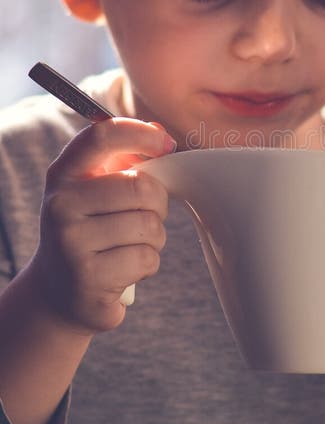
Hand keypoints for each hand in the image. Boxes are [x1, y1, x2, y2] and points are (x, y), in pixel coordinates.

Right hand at [29, 118, 174, 335]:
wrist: (58, 292)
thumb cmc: (91, 230)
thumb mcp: (96, 191)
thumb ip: (125, 160)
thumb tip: (160, 132)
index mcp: (64, 176)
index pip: (102, 137)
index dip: (141, 134)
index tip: (167, 144)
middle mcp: (61, 205)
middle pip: (141, 188)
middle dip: (158, 204)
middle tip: (146, 217)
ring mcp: (71, 243)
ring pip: (149, 226)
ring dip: (154, 238)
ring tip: (130, 245)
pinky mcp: (89, 277)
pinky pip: (147, 258)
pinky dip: (147, 264)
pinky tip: (125, 269)